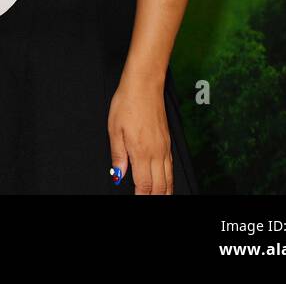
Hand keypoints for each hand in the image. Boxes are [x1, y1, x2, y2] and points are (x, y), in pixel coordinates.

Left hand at [108, 74, 172, 193]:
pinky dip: (170, 179)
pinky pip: (171, 166)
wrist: (144, 86)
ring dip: (165, 191)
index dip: (142, 196)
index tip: (137, 199)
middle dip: (155, 197)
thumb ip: (117, 155)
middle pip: (160, 185)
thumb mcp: (114, 129)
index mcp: (141, 152)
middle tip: (147, 200)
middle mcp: (156, 153)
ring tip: (160, 197)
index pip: (145, 184)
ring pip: (169, 178)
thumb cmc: (127, 103)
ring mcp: (164, 147)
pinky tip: (166, 181)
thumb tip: (118, 174)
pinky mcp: (168, 141)